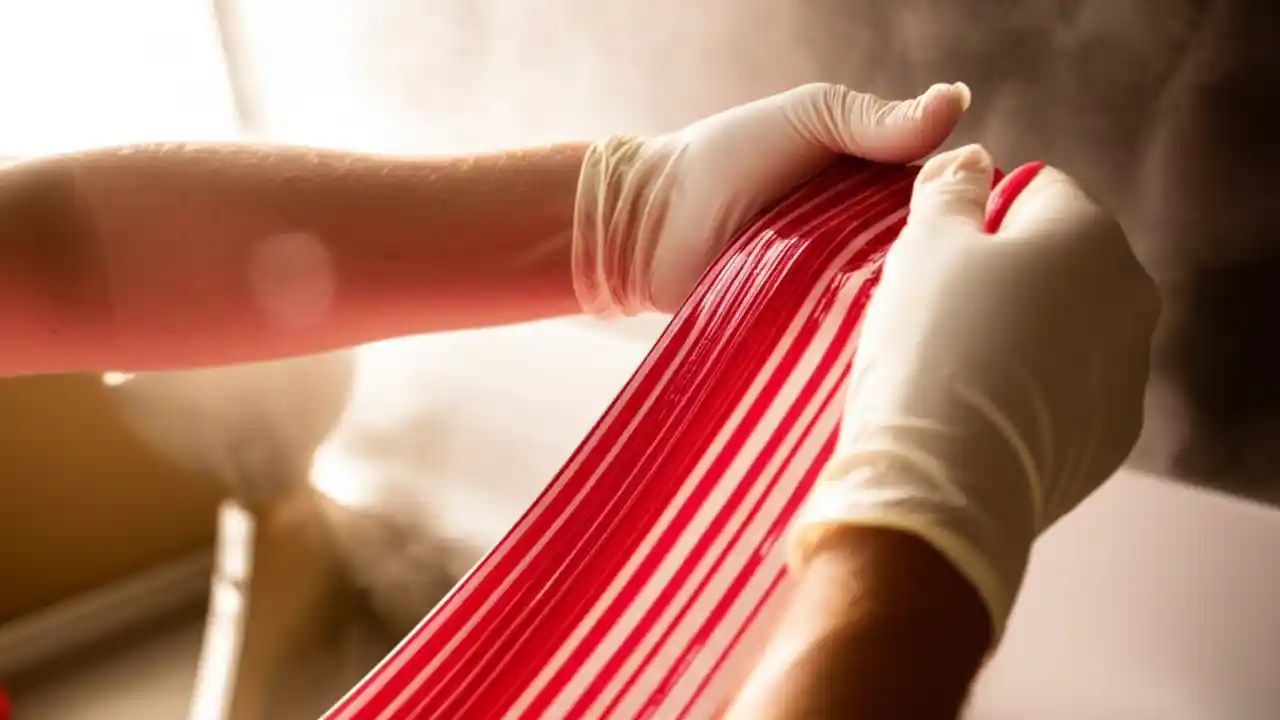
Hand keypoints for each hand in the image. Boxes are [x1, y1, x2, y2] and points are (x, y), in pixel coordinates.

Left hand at [572, 81, 970, 313]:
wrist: (651, 222)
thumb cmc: (726, 157)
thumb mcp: (808, 118)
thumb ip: (875, 119)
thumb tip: (959, 101)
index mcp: (876, 191)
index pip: (945, 208)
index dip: (971, 218)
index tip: (997, 236)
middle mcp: (866, 244)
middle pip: (928, 265)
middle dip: (944, 276)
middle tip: (971, 297)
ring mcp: (840, 293)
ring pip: (894, 310)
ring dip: (909, 316)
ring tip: (940, 333)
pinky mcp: (810, 334)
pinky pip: (849, 345)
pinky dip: (867, 348)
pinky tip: (895, 359)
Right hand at [790, 145, 1159, 636]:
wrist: (942, 483)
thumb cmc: (931, 350)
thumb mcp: (924, 243)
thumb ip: (951, 186)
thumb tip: (972, 159)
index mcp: (1088, 234)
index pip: (1034, 187)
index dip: (976, 214)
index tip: (936, 257)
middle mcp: (1130, 297)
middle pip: (1056, 259)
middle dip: (1001, 275)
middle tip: (936, 312)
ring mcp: (1126, 372)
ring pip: (1063, 327)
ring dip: (1016, 333)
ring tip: (952, 368)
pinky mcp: (1109, 435)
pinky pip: (1065, 390)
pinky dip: (1028, 390)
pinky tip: (978, 411)